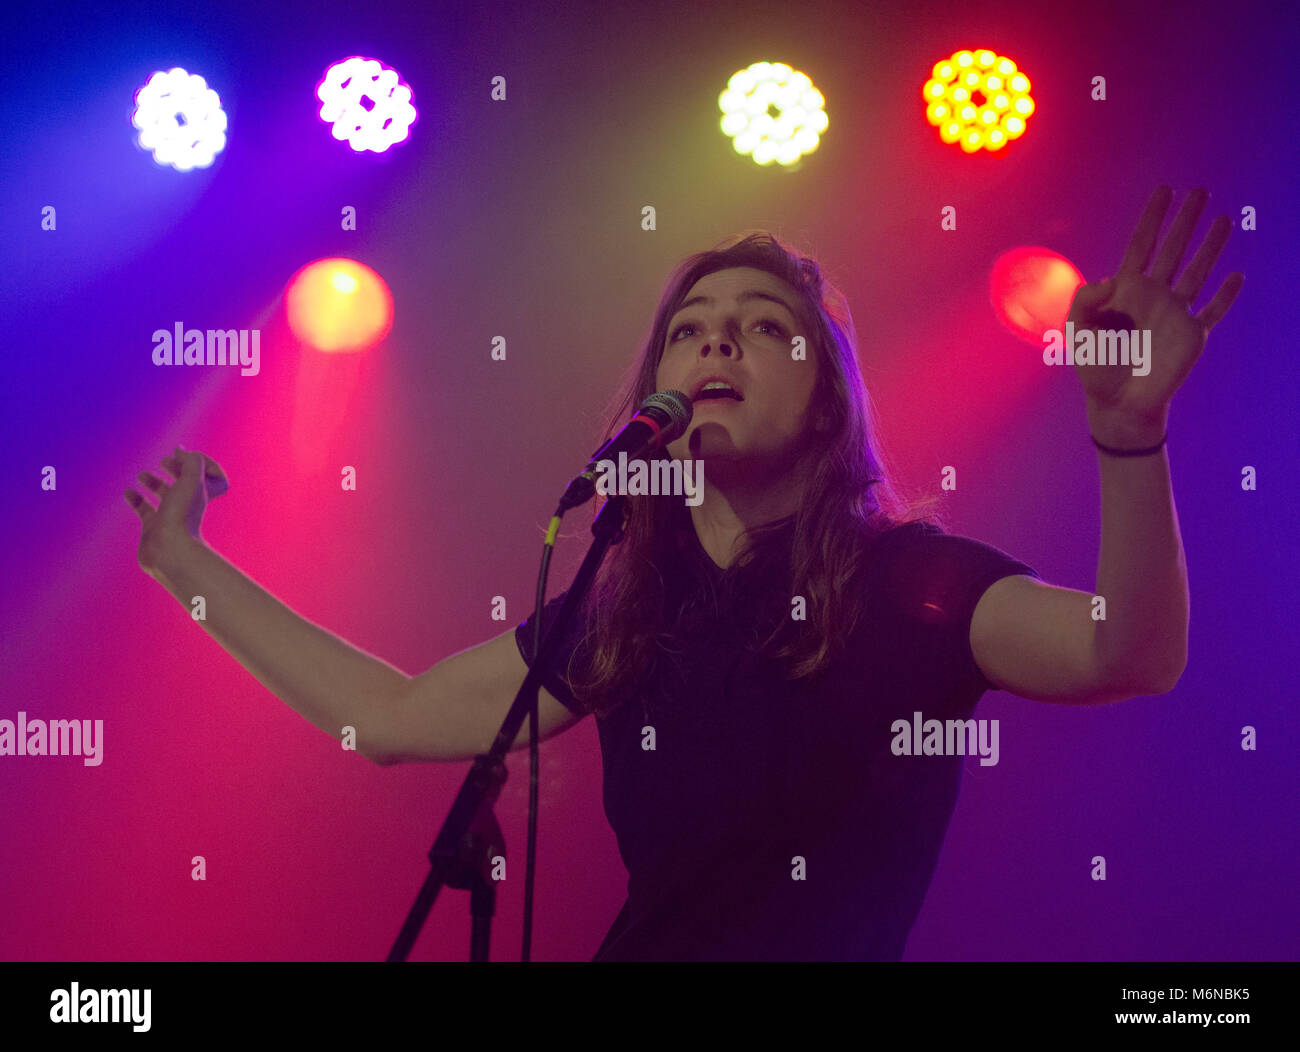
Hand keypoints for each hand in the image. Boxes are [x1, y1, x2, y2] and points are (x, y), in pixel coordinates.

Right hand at [124, 447, 228, 573]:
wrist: (169, 551)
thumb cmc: (182, 516)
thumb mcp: (192, 480)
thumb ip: (192, 461)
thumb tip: (181, 452)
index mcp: (203, 494)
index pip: (215, 477)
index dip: (206, 463)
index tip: (186, 457)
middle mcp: (189, 505)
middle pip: (188, 483)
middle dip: (177, 469)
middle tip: (165, 461)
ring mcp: (171, 517)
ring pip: (165, 495)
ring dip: (154, 482)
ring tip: (143, 475)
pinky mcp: (153, 529)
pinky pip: (144, 510)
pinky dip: (136, 499)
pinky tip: (129, 493)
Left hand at [1067, 186, 1243, 422]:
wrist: (1117, 403)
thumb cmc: (1095, 366)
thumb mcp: (1077, 331)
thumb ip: (1085, 301)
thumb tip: (1112, 279)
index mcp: (1125, 290)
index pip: (1141, 245)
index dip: (1153, 218)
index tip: (1165, 190)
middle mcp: (1153, 295)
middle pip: (1173, 250)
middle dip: (1186, 221)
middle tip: (1201, 191)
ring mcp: (1174, 314)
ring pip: (1197, 272)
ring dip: (1211, 247)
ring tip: (1224, 220)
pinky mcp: (1191, 336)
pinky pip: (1212, 311)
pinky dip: (1225, 296)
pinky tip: (1237, 277)